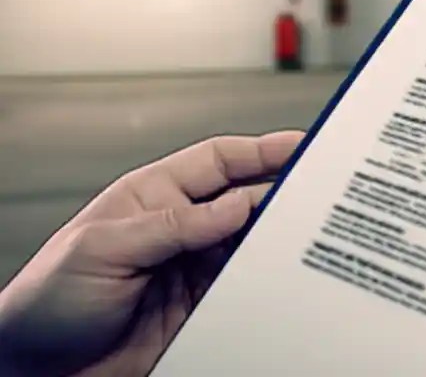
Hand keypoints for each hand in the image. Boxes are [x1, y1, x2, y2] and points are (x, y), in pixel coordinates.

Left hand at [0, 131, 303, 376]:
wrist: (36, 370)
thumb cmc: (47, 300)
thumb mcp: (103, 246)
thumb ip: (174, 224)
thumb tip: (238, 202)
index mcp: (153, 196)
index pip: (219, 161)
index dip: (263, 150)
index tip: (301, 146)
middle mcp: (179, 229)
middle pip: (245, 200)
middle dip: (280, 195)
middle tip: (313, 195)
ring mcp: (193, 268)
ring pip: (251, 245)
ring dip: (274, 242)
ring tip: (296, 238)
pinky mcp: (202, 307)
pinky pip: (246, 289)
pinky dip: (267, 283)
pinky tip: (276, 279)